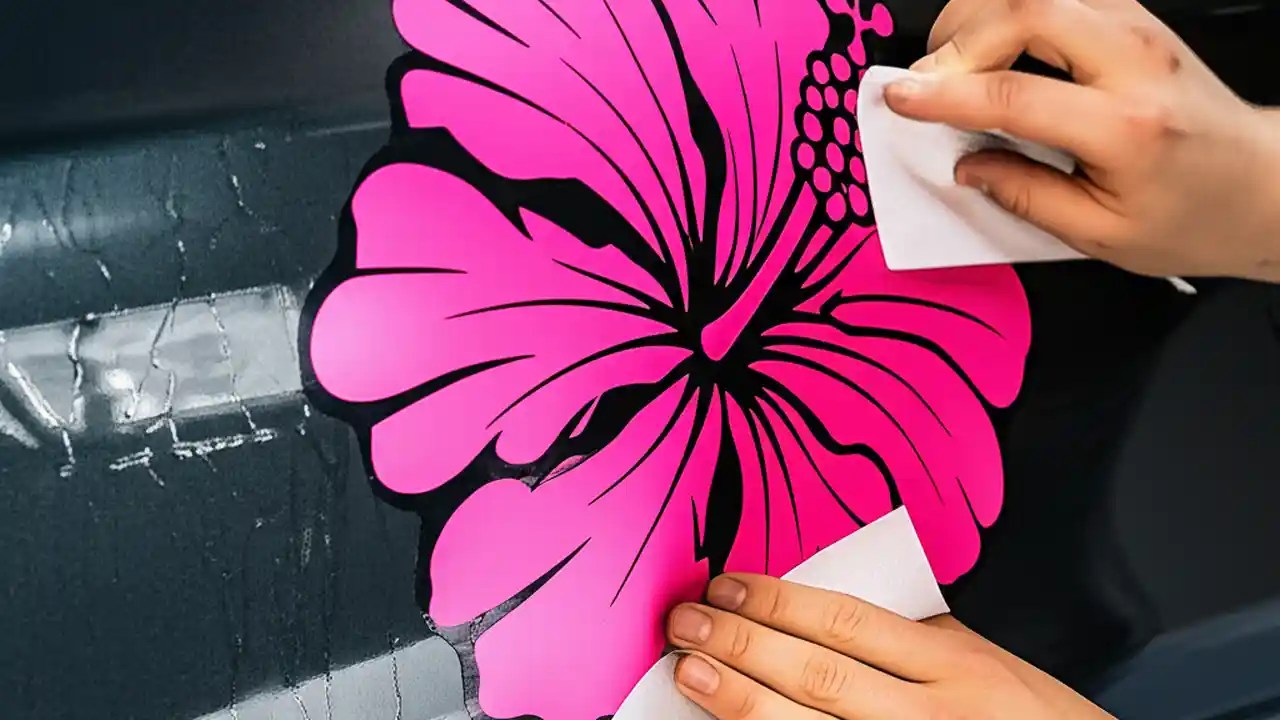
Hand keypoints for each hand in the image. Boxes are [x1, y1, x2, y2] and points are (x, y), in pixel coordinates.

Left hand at [667, 574, 1113, 718]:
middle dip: (743, 645)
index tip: (725, 586)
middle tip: (685, 622)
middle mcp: (935, 717)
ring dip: (744, 701)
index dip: (777, 602)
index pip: (848, 622)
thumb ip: (918, 638)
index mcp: (958, 666)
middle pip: (819, 674)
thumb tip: (827, 607)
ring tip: (692, 672)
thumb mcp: (990, 666)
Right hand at [882, 0, 1279, 282]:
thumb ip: (1025, 197)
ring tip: (951, 63)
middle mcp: (1135, 61)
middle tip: (926, 82)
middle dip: (957, 38)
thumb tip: (965, 164)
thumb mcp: (1102, 235)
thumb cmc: (1192, 215)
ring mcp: (1136, 28)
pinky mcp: (1130, 17)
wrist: (1260, 185)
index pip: (1015, 95)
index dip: (944, 95)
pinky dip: (1007, 11)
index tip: (899, 99)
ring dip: (978, 16)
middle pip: (1025, 9)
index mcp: (1128, 128)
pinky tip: (990, 47)